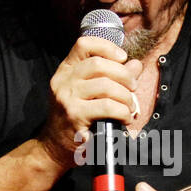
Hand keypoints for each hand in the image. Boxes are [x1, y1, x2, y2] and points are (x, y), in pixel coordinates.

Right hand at [40, 35, 144, 168]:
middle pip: (99, 64)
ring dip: (126, 97)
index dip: (107, 47)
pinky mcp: (75, 115)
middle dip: (124, 75)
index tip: (123, 58)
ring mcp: (67, 97)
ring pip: (106, 85)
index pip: (84, 44)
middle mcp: (64, 80)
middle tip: (132, 88)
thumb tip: (135, 65)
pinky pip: (107, 107)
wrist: (55, 147)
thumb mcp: (89, 93)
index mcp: (66, 70)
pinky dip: (122, 112)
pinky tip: (124, 118)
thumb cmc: (76, 118)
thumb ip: (112, 76)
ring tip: (129, 107)